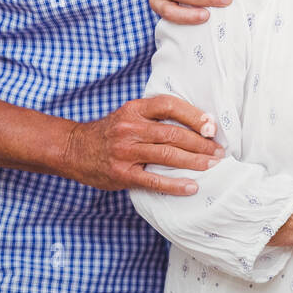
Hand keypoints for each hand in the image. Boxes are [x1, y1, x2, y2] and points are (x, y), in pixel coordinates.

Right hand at [61, 95, 222, 194]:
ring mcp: (125, 152)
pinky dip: (175, 184)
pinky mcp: (122, 174)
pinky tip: (191, 187)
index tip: (211, 126)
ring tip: (212, 165)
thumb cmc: (110, 132)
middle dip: (201, 143)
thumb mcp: (128, 114)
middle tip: (219, 151)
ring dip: (195, 161)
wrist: (73, 149)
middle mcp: (130, 128)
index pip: (170, 105)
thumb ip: (154, 116)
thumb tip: (197, 122)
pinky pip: (154, 180)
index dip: (194, 115)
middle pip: (173, 133)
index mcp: (135, 109)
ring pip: (167, 155)